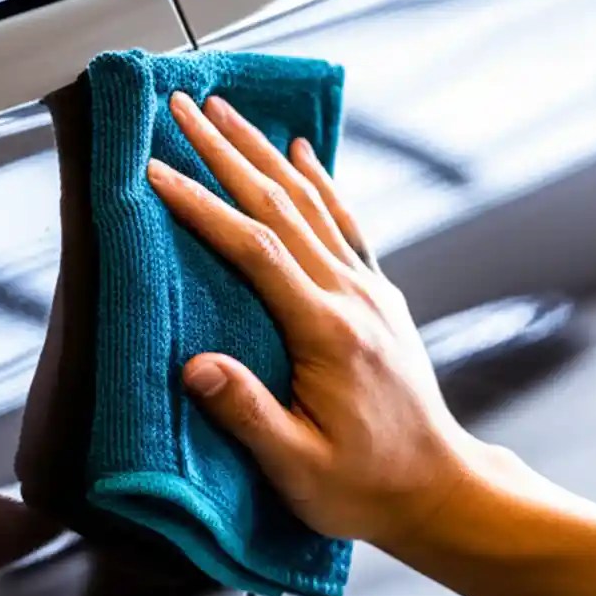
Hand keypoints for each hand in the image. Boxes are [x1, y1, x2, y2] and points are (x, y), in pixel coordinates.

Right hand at [150, 92, 524, 546]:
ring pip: (312, 203)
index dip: (203, 207)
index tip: (158, 172)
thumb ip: (249, 414)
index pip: (255, 251)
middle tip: (184, 108)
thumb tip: (194, 366)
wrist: (438, 488)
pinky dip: (321, 182)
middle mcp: (353, 298)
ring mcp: (371, 292)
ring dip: (265, 152)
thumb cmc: (364, 487)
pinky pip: (346, 224)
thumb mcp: (299, 468)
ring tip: (226, 111)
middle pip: (281, 207)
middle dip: (227, 153)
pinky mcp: (379, 297)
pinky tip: (303, 152)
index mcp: (328, 333)